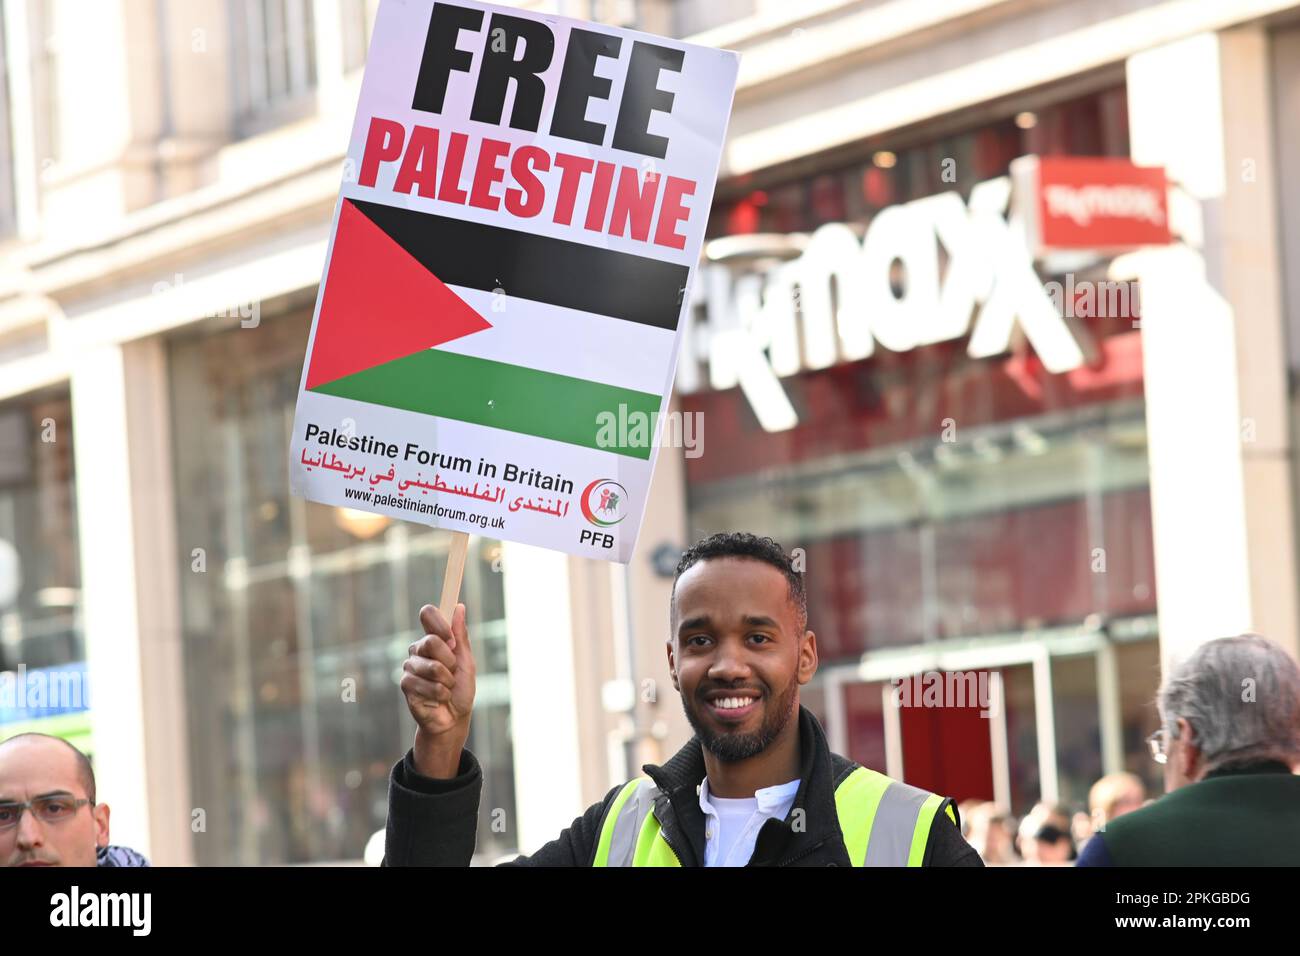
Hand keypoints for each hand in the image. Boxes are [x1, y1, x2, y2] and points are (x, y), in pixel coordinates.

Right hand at [402, 603, 474, 776]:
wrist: (454, 718)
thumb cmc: (461, 689)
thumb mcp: (466, 661)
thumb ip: (461, 636)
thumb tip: (459, 606)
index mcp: (435, 638)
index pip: (428, 614)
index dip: (439, 623)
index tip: (451, 639)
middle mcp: (419, 649)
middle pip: (430, 641)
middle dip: (449, 661)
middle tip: (452, 672)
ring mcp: (410, 666)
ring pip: (431, 666)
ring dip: (446, 681)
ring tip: (446, 688)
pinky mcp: (406, 684)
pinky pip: (424, 684)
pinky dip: (439, 693)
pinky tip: (438, 698)